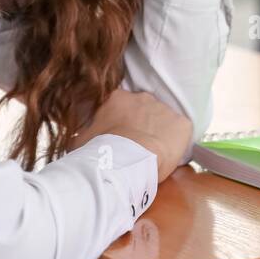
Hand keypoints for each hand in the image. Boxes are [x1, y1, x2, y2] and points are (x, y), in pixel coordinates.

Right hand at [69, 88, 193, 181]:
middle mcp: (142, 97)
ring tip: (151, 155)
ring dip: (158, 134)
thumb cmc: (99, 151)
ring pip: (162, 121)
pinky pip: (180, 132)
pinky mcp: (182, 124)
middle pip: (143, 111)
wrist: (126, 161)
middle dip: (140, 127)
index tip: (118, 139)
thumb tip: (77, 137)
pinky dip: (176, 143)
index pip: (120, 107)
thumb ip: (81, 133)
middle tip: (135, 149)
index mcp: (117, 98)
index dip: (119, 124)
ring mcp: (164, 109)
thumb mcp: (79, 140)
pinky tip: (167, 157)